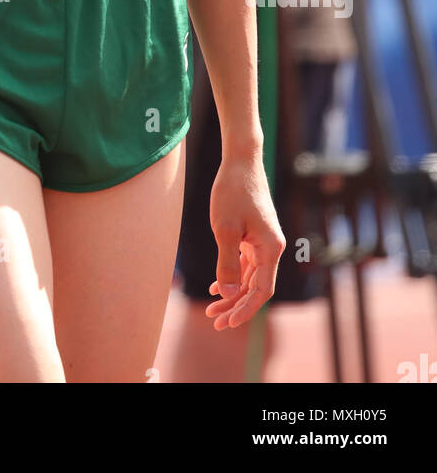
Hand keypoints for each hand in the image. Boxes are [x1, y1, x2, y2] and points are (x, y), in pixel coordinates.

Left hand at [205, 154, 285, 328]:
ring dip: (233, 294)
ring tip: (211, 309)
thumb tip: (228, 294)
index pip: (262, 291)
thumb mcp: (224, 229)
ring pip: (250, 278)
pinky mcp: (254, 236)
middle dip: (236, 306)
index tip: (227, 322)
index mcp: (271, 248)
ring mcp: (264, 242)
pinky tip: (216, 288)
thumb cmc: (232, 191)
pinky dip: (233, 277)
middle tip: (215, 322)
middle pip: (256, 288)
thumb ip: (227, 263)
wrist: (240, 161)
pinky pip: (246, 264)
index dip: (245, 309)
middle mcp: (272, 248)